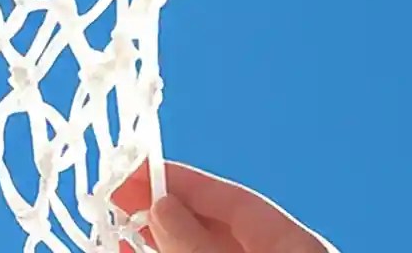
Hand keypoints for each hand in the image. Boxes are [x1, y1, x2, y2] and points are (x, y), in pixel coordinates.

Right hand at [113, 161, 334, 252]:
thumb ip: (200, 246)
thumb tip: (161, 207)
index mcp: (298, 247)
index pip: (237, 202)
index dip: (187, 181)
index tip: (139, 167)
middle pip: (212, 225)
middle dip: (163, 207)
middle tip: (116, 191)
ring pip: (194, 250)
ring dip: (153, 237)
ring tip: (113, 222)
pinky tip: (125, 252)